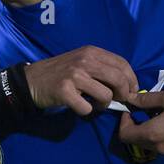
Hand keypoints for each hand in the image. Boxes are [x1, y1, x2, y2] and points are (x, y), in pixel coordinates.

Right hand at [23, 46, 139, 116]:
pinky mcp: (65, 91)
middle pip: (118, 79)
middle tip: (119, 101)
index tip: (132, 91)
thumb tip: (126, 85)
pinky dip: (86, 111)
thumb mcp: (81, 61)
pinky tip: (80, 106)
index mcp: (91, 52)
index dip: (132, 80)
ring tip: (94, 103)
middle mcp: (84, 61)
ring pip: (105, 95)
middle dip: (124, 94)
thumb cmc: (60, 72)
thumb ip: (102, 68)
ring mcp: (74, 76)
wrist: (31, 80)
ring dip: (104, 105)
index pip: (122, 64)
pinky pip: (87, 108)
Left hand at [119, 89, 163, 160]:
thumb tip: (130, 99)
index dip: (123, 123)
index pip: (125, 135)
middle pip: (138, 142)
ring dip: (153, 135)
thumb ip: (145, 100)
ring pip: (154, 147)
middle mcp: (160, 149)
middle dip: (137, 128)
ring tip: (163, 120)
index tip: (129, 112)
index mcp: (153, 134)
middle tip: (145, 114)